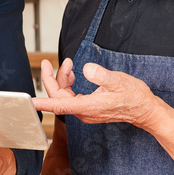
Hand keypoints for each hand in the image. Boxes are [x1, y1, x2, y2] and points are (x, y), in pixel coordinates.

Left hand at [33, 62, 160, 128]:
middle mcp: (84, 112)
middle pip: (58, 97)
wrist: (145, 110)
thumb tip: (87, 69)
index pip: (59, 105)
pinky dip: (68, 85)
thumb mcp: (119, 81)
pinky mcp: (88, 109)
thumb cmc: (134, 96)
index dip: (42, 102)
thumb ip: (102, 75)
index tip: (28, 101)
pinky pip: (71, 98)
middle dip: (51, 78)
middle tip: (48, 62)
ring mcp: (86, 112)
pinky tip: (72, 75)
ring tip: (68, 64)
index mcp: (88, 106)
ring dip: (62, 80)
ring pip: (64, 96)